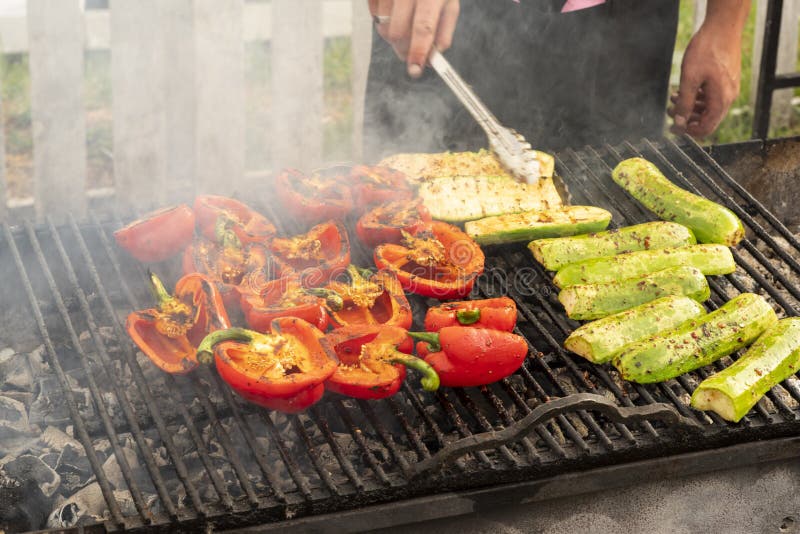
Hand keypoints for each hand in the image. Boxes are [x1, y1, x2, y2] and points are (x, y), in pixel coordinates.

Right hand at [368, 0, 459, 77]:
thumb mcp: (448, 1)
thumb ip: (444, 28)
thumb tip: (435, 55)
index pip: (423, 27)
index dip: (418, 51)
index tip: (415, 70)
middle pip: (398, 31)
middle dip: (402, 49)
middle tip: (409, 54)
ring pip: (383, 26)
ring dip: (392, 34)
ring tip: (403, 22)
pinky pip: (373, 13)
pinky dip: (382, 18)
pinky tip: (393, 8)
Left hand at [668, 21, 742, 137]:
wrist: (723, 27)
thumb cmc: (707, 50)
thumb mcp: (689, 79)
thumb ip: (684, 103)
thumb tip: (679, 124)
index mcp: (721, 100)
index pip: (706, 128)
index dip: (688, 132)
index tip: (674, 128)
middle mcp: (728, 97)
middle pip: (707, 119)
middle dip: (687, 117)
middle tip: (670, 110)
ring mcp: (729, 88)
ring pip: (708, 107)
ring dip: (690, 106)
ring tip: (673, 98)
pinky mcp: (726, 80)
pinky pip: (711, 96)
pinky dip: (697, 97)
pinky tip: (683, 90)